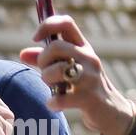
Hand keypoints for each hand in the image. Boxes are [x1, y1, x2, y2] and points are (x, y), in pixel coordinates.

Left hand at [18, 16, 135, 134]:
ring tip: (53, 88)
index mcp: (84, 47)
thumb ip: (46, 60)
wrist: (112, 111)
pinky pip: (60, 98)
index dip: (47, 25)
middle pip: (56, 47)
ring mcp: (91, 77)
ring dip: (47, 80)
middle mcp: (89, 58)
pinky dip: (52, 102)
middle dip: (43, 60)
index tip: (35, 38)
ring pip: (56, 70)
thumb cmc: (85, 87)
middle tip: (46, 72)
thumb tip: (23, 53)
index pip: (66, 23)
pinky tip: (55, 104)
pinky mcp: (89, 97)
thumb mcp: (69, 68)